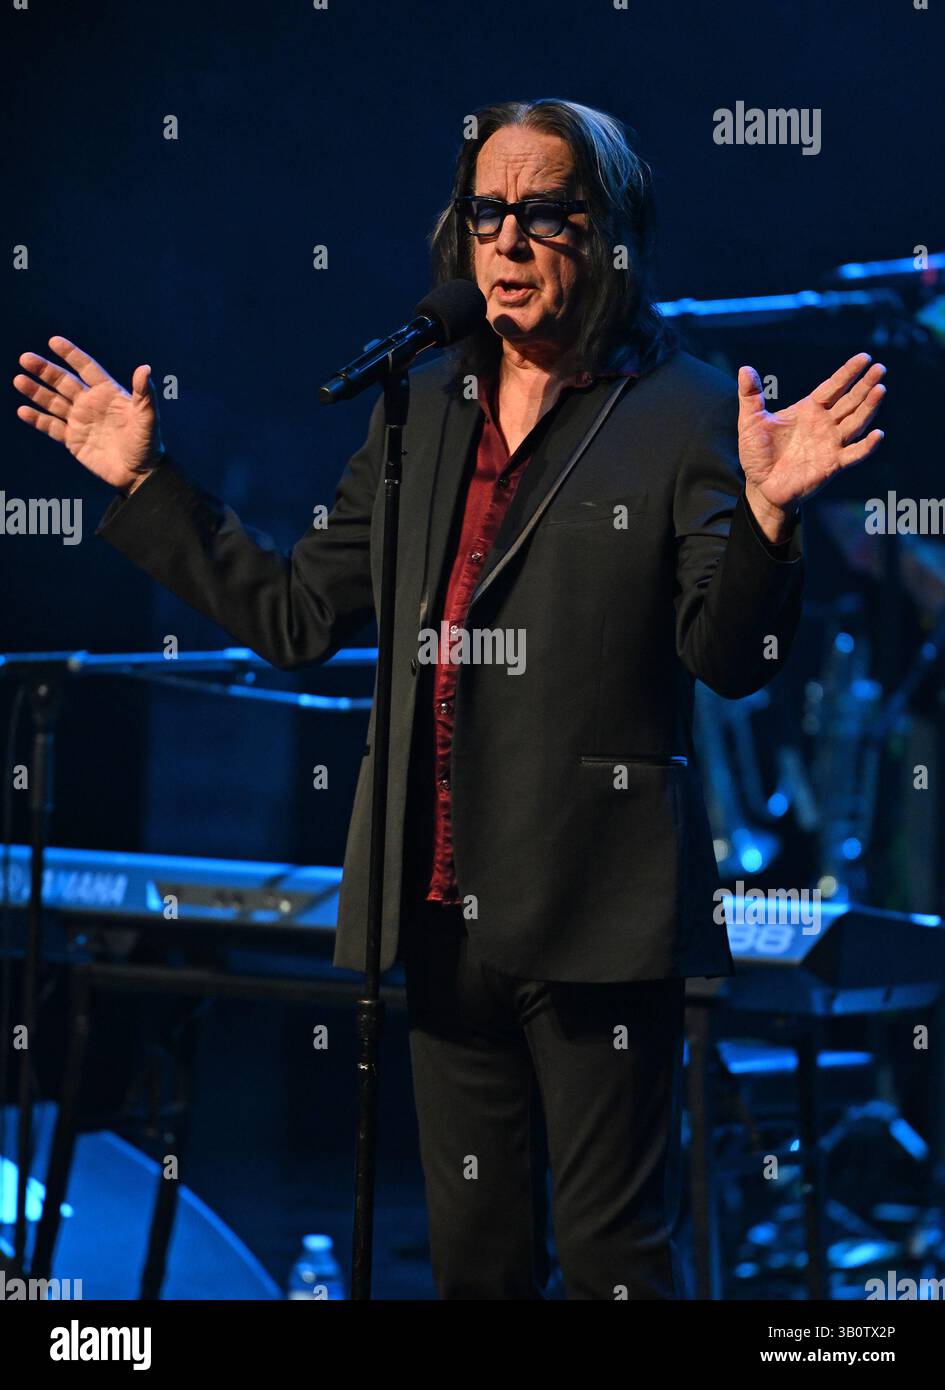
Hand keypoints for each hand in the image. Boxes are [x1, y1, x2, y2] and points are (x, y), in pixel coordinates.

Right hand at [14, 336, 163, 493]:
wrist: (140, 474)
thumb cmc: (148, 444)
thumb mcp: (148, 418)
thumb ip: (144, 394)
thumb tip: (145, 368)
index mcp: (108, 393)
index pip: (86, 368)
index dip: (71, 355)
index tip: (54, 342)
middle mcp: (91, 403)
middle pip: (64, 382)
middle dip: (45, 370)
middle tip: (26, 358)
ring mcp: (80, 421)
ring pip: (53, 402)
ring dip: (36, 391)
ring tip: (19, 380)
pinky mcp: (73, 439)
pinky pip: (51, 426)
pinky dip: (37, 419)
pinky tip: (23, 411)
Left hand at [737, 352, 885, 538]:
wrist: (760, 485)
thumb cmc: (757, 453)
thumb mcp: (750, 422)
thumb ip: (750, 396)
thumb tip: (745, 369)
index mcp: (809, 410)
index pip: (833, 387)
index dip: (848, 373)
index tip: (865, 358)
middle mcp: (824, 424)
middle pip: (850, 401)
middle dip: (865, 385)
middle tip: (880, 369)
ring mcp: (830, 443)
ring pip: (856, 422)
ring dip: (869, 407)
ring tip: (880, 390)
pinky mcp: (832, 464)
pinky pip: (853, 454)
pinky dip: (866, 446)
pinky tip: (877, 434)